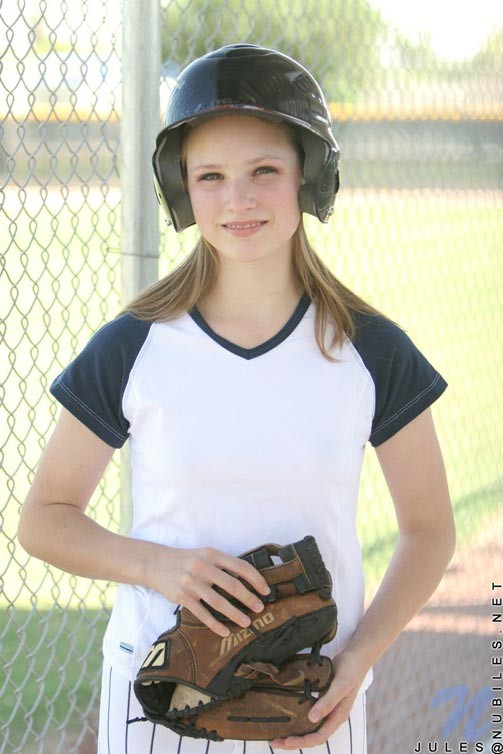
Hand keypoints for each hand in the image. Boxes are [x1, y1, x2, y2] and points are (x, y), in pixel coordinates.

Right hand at [146, 545, 270, 636]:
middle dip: (249, 599)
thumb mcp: (205, 555)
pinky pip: (202, 614)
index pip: (241, 567)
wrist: (155, 564)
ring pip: (219, 602)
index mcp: (212, 555)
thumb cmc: (186, 560)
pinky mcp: (181, 597)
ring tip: (247, 622)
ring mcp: (191, 583)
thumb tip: (249, 580)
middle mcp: (203, 567)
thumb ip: (223, 564)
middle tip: (260, 608)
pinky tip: (225, 631)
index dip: (256, 579)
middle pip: (232, 585)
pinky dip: (215, 624)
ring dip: (235, 614)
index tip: (266, 590)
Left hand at [269, 650, 368, 749]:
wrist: (355, 657)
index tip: (287, 741)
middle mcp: (331, 716)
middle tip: (274, 742)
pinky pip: (307, 713)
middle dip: (294, 741)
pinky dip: (296, 718)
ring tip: (276, 735)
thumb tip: (312, 719)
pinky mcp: (320, 700)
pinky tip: (286, 717)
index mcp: (338, 717)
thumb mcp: (340, 686)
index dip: (303, 741)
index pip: (319, 736)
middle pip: (311, 735)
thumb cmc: (350, 671)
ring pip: (308, 726)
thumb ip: (327, 702)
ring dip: (294, 732)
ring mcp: (326, 709)